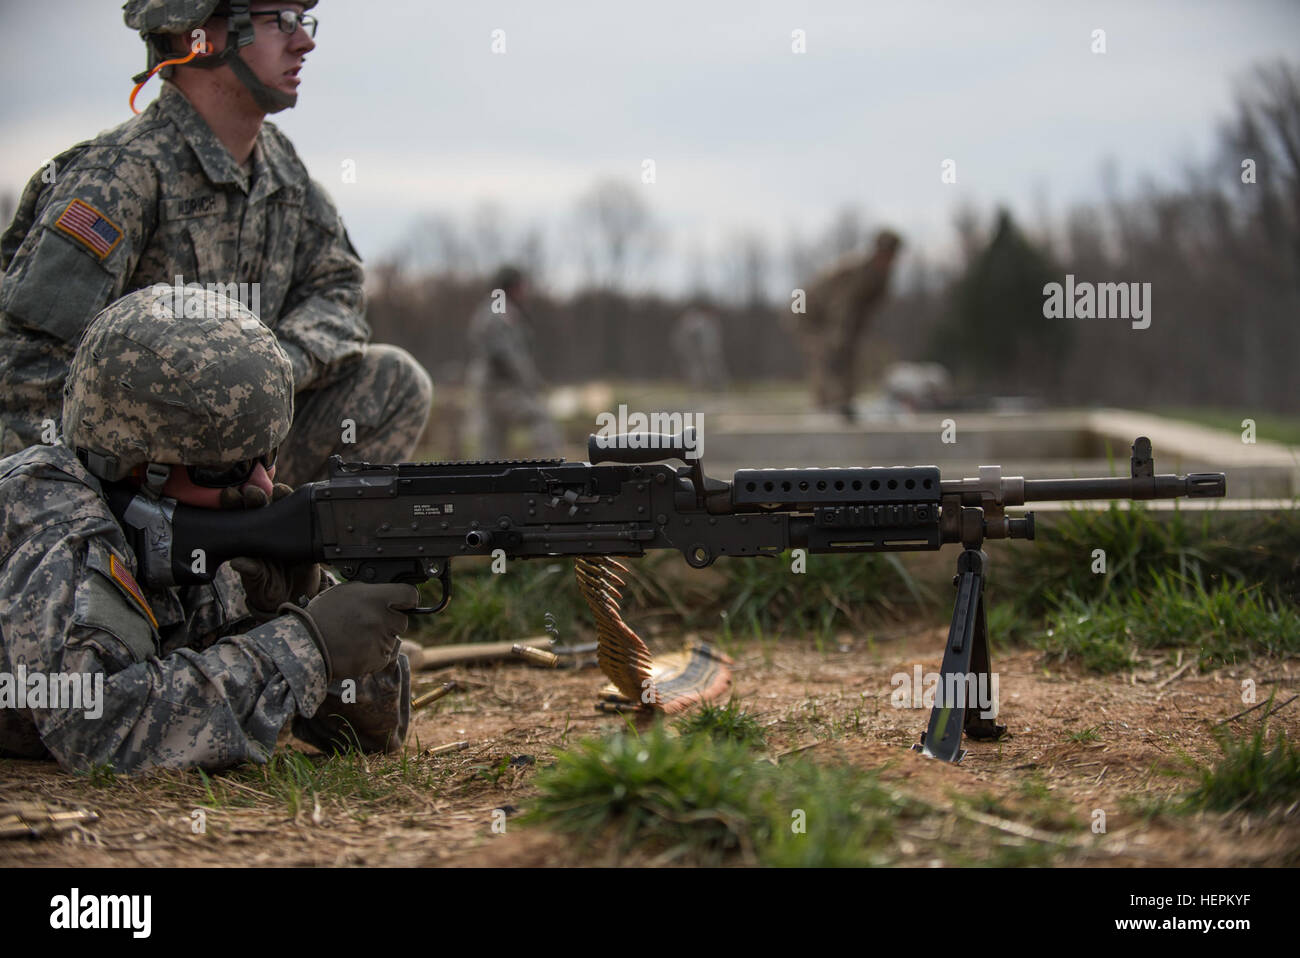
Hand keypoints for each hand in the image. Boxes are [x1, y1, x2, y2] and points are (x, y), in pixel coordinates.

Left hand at [226, 483, 321, 615]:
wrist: (296, 597)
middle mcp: (263, 528)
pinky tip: (300, 499)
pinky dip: (303, 507)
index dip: (232, 503)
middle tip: (252, 493)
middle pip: (258, 505)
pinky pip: (304, 517)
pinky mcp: (304, 533)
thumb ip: (251, 572)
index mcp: (246, 538)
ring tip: (279, 491)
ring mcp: (284, 529)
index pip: (236, 515)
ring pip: (280, 506)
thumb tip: (237, 563)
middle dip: (255, 496)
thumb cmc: (268, 588)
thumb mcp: (258, 583)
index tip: (229, 494)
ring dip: (279, 496)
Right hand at [284, 582, 417, 681]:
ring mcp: (381, 640)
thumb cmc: (323, 616)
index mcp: (375, 597)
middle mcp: (382, 618)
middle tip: (368, 624)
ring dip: (380, 639)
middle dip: (390, 622)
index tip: (404, 603)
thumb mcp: (346, 592)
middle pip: (402, 620)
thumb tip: (387, 593)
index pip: (409, 595)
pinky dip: (374, 655)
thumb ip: (371, 592)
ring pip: (392, 639)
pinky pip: (384, 656)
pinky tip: (357, 649)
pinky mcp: (377, 659)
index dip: (408, 599)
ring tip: (356, 637)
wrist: (308, 645)